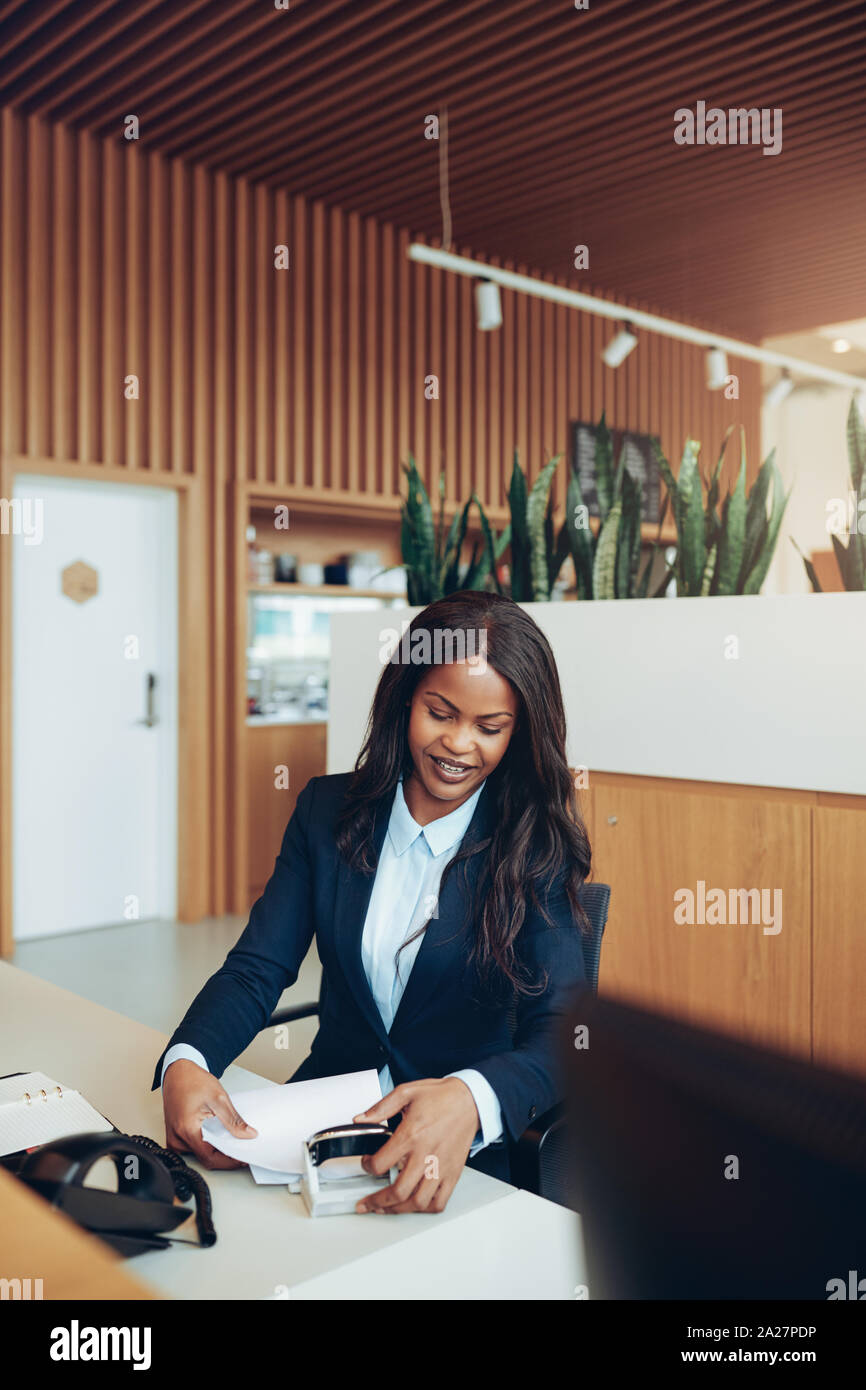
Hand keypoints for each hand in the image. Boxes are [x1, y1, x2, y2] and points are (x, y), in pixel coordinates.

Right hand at [162, 1059, 257, 1169]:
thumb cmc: (193, 1082)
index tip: (243, 1159)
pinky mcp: (175, 1137)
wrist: (178, 1073)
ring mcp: (174, 1139)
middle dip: (225, 1157)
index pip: (210, 1158)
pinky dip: (208, 1145)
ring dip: (216, 1151)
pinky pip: (193, 1148)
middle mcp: (177, 1138)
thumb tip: (248, 1135)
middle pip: (205, 1158)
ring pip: (199, 1155)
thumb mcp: (219, 1099)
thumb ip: (234, 1120)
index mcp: (187, 1130)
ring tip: (231, 1141)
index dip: (229, 1162)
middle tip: (241, 1148)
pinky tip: (218, 1138)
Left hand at [352, 1077, 479, 1213]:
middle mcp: (426, 1155)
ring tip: (386, 1209)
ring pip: (418, 1201)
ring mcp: (441, 1167)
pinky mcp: (453, 1173)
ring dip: (398, 1210)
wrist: (470, 1100)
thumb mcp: (406, 1092)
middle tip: (366, 1203)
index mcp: (411, 1135)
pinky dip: (425, 1209)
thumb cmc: (441, 1096)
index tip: (366, 1164)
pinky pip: (440, 1201)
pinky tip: (414, 1205)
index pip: (381, 1163)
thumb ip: (381, 1108)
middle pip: (398, 1191)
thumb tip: (361, 1119)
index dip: (367, 1167)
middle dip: (377, 1202)